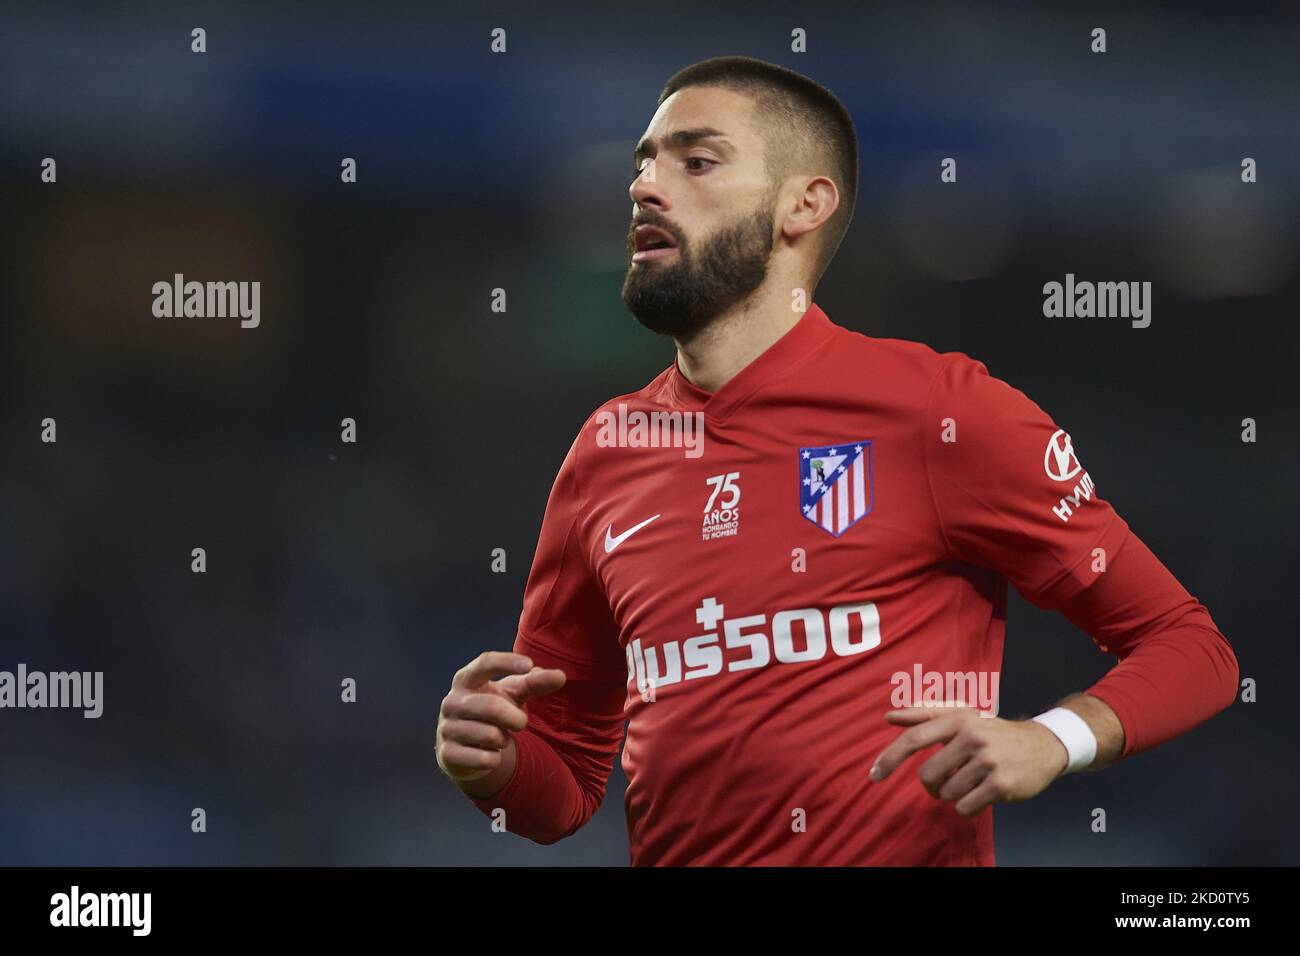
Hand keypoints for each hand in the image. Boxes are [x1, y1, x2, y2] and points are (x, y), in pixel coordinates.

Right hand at [437, 651, 566, 788]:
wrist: (465, 747)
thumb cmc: (492, 709)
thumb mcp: (513, 694)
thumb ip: (535, 683)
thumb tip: (561, 676)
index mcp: (466, 679)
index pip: (484, 663)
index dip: (506, 662)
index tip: (529, 665)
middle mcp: (451, 701)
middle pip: (492, 707)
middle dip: (516, 719)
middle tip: (520, 723)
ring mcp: (446, 727)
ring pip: (491, 736)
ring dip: (504, 739)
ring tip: (498, 737)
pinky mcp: (447, 754)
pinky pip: (485, 759)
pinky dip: (495, 758)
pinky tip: (488, 753)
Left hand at [869, 706, 1069, 816]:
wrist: (1042, 745)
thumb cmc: (993, 732)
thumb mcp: (963, 716)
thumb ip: (925, 715)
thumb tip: (889, 716)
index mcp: (958, 719)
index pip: (914, 738)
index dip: (889, 758)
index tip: (874, 775)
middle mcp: (971, 737)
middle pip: (926, 775)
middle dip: (932, 785)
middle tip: (947, 781)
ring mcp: (987, 761)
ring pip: (946, 793)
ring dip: (954, 795)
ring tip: (972, 782)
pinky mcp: (1000, 784)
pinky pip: (965, 807)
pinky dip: (968, 807)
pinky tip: (983, 794)